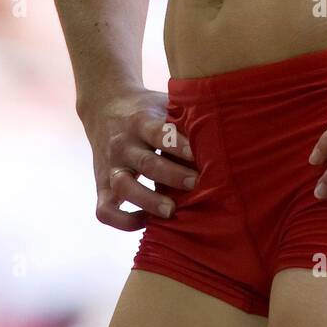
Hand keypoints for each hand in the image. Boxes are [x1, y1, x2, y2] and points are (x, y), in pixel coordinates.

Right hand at [79, 86, 198, 229]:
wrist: (104, 105)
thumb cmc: (148, 110)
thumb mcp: (163, 105)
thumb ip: (184, 119)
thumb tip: (224, 134)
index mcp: (141, 121)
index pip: (158, 133)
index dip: (177, 145)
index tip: (197, 155)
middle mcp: (123, 144)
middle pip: (146, 163)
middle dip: (172, 176)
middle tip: (196, 183)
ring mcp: (110, 166)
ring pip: (124, 187)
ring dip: (148, 201)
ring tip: (172, 211)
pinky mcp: (101, 185)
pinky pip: (105, 210)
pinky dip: (122, 222)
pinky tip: (146, 222)